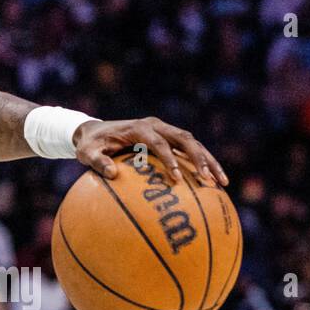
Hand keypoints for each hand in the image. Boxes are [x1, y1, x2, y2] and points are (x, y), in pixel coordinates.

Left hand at [73, 117, 227, 185]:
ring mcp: (164, 130)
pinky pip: (189, 150)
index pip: (159, 142)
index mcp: (139, 127)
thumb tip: (112, 174)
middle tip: (209, 179)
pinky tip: (214, 183)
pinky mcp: (169, 139)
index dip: (169, 159)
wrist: (95, 132)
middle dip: (199, 158)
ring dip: (208, 161)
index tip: (177, 178)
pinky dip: (203, 163)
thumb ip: (97, 162)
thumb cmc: (90, 145)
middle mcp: (156, 126)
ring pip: (193, 143)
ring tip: (222, 182)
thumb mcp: (87, 153)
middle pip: (184, 139)